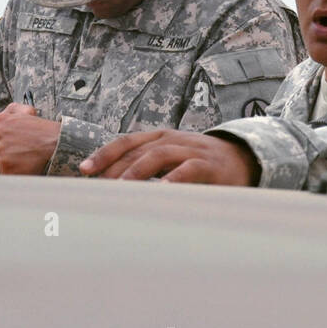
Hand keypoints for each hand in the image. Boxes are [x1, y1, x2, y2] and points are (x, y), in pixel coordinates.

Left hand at [0, 104, 60, 174]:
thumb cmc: (42, 131)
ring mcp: (1, 151)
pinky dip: (14, 173)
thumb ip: (7, 112)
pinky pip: (4, 174)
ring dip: (7, 164)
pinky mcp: (7, 166)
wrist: (58, 144)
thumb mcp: (24, 112)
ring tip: (24, 157)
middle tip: (17, 152)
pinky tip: (26, 166)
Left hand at [79, 129, 260, 185]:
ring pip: (159, 155)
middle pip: (137, 149)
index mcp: (159, 137)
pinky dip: (174, 179)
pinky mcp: (208, 165)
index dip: (103, 154)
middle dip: (114, 166)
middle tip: (96, 185)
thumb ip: (144, 167)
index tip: (83, 170)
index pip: (125, 142)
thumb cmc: (197, 163)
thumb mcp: (169, 159)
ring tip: (121, 187)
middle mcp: (172, 140)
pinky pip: (189, 170)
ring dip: (138, 171)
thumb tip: (109, 184)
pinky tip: (161, 190)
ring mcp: (190, 150)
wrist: (242, 158)